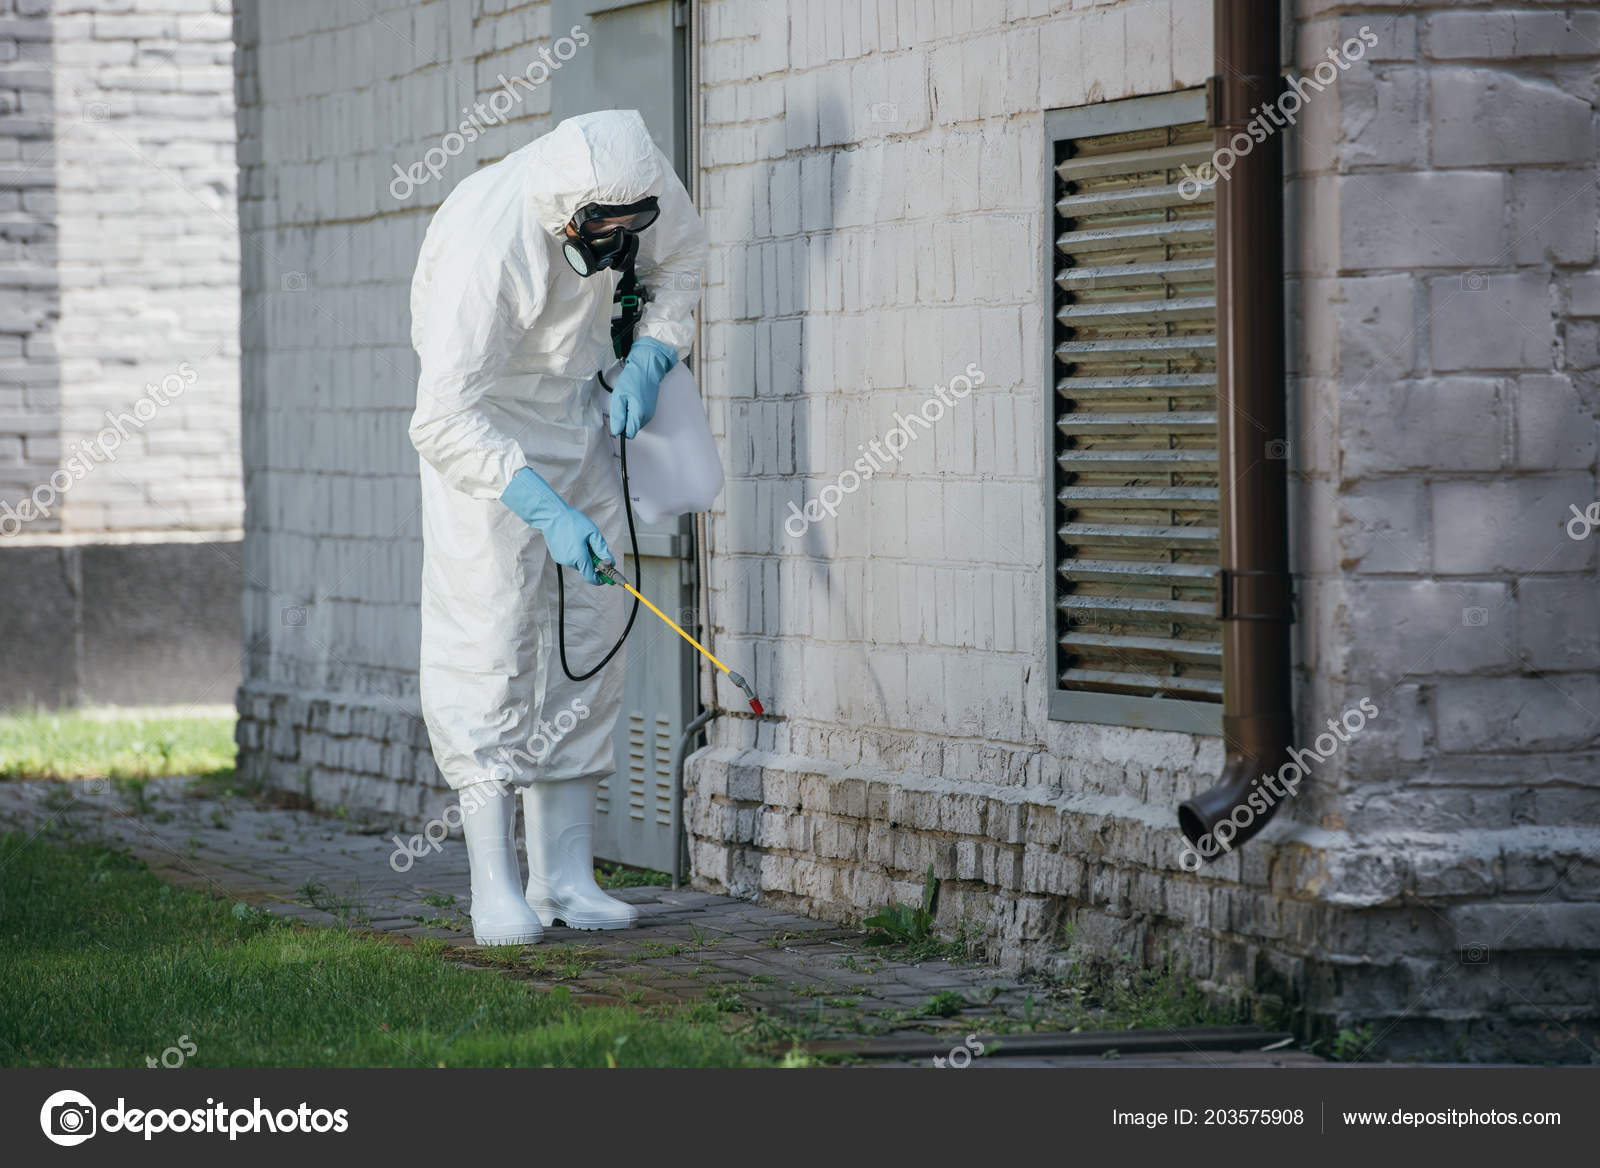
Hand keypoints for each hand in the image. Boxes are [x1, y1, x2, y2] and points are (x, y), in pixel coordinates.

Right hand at [500, 468, 612, 584]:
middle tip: (593, 544)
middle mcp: (569, 562)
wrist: (552, 516)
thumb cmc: (573, 522)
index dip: (601, 579)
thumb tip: (610, 562)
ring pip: (578, 562)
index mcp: (579, 558)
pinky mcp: (556, 555)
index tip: (607, 577)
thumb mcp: (593, 534)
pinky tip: (572, 539)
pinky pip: (570, 557)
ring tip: (580, 538)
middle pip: (586, 567)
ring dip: (583, 554)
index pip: (591, 577)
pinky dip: (574, 552)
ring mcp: (561, 559)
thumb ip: (602, 550)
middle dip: (592, 559)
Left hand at [608, 336, 677, 438]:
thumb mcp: (619, 397)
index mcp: (639, 415)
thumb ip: (618, 416)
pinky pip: (639, 415)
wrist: (647, 367)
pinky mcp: (650, 408)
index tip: (617, 419)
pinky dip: (634, 409)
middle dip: (624, 420)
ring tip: (627, 400)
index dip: (620, 428)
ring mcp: (649, 412)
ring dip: (629, 414)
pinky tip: (632, 398)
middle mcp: (646, 416)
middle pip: (632, 428)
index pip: (628, 434)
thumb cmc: (634, 378)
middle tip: (620, 405)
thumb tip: (617, 430)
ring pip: (635, 422)